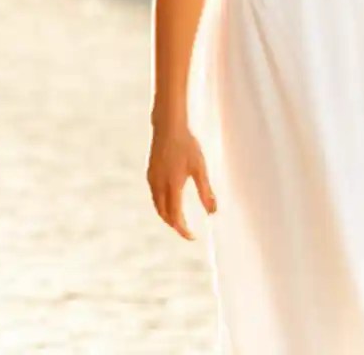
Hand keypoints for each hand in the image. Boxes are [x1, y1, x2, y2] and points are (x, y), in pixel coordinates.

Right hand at [146, 122, 216, 239]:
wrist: (168, 127)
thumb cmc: (187, 145)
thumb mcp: (200, 168)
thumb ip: (206, 192)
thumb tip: (213, 213)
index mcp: (172, 185)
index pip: (175, 216)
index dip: (183, 230)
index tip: (192, 237)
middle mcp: (159, 185)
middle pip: (164, 214)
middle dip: (174, 225)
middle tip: (187, 231)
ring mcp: (152, 179)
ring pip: (157, 206)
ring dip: (167, 216)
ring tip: (179, 220)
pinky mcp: (150, 173)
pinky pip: (154, 196)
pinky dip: (162, 205)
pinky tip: (170, 202)